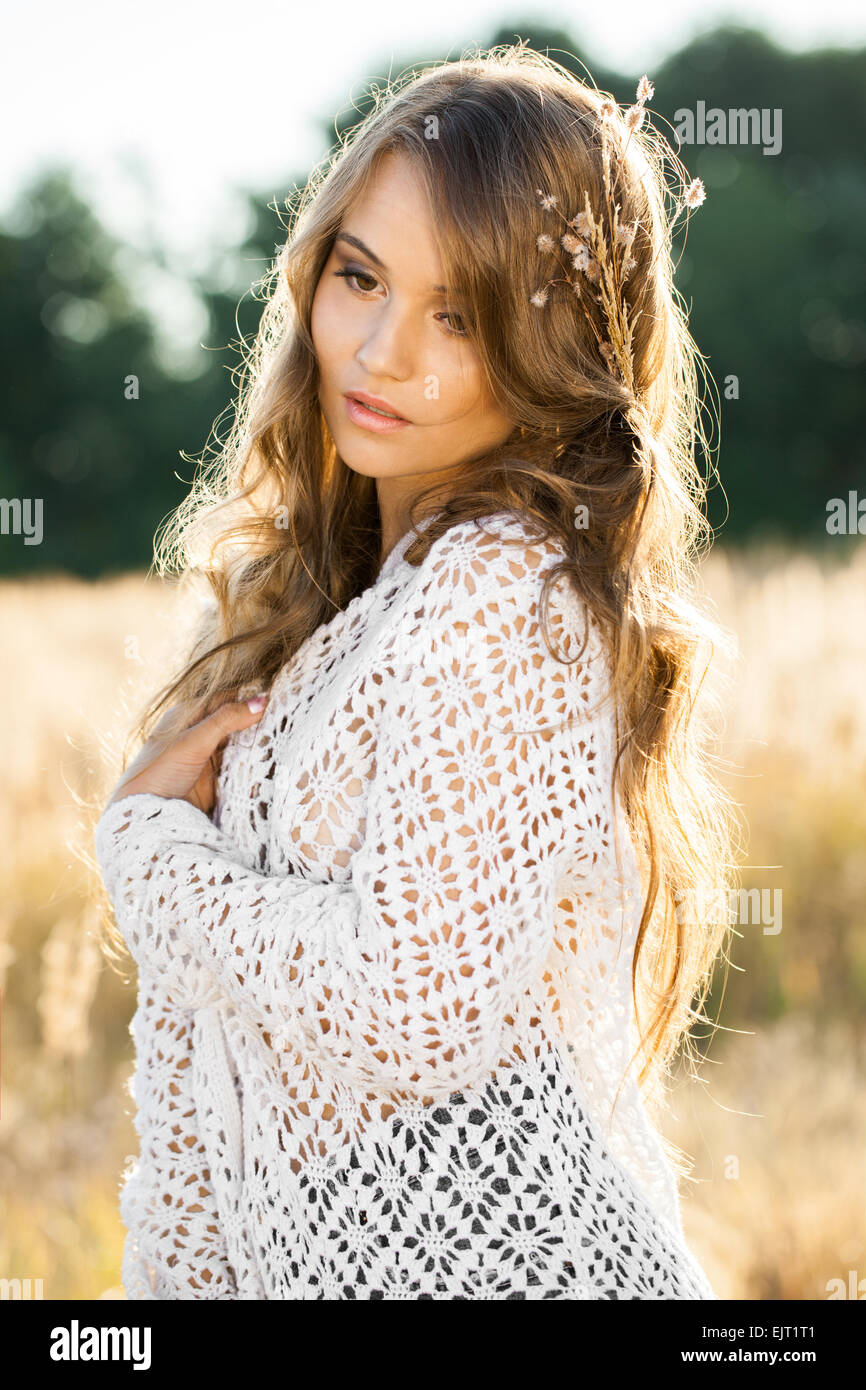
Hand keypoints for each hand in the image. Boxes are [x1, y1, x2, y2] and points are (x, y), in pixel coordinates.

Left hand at [105, 694, 269, 815]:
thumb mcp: (193, 741)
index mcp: (189, 716)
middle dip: (258, 724)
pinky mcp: (217, 781)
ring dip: (259, 747)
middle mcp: (200, 735)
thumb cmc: (159, 772)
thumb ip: (226, 720)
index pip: (226, 700)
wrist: (145, 817)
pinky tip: (272, 765)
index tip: (279, 700)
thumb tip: (261, 701)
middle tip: (287, 724)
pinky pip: (242, 770)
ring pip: (242, 747)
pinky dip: (255, 768)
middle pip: (237, 723)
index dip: (250, 699)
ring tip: (285, 743)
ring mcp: (209, 758)